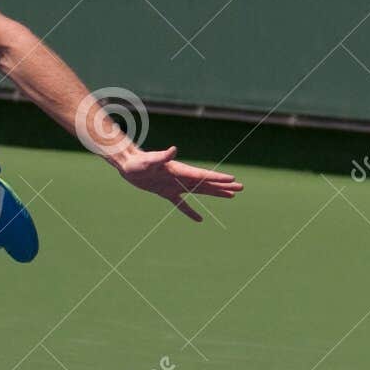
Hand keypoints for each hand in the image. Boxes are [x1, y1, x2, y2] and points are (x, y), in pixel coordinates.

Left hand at [116, 145, 241, 221]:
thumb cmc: (138, 162)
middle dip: (224, 186)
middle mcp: (181, 178)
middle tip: (241, 188)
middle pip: (207, 183)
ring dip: (215, 194)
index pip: (203, 175)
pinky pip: (181, 204)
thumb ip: (162, 157)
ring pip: (200, 191)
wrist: (128, 165)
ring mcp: (175, 185)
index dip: (218, 178)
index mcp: (181, 171)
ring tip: (231, 196)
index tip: (233, 180)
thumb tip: (173, 149)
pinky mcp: (166, 192)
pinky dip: (190, 211)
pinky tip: (200, 220)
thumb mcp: (150, 161)